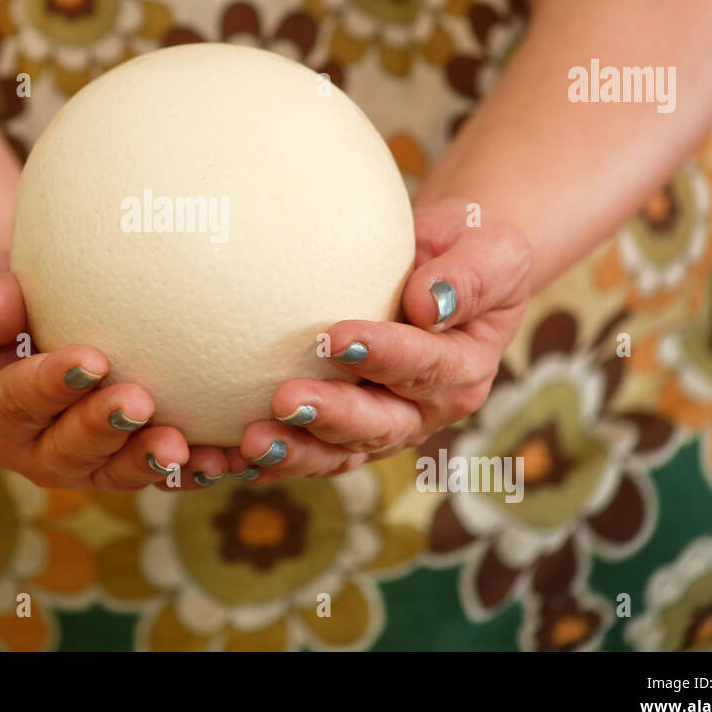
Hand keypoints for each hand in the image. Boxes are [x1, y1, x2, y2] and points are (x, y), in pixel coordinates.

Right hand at [0, 252, 229, 489]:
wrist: (31, 323)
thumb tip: (2, 301)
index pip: (15, 402)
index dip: (49, 385)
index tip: (89, 359)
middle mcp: (33, 452)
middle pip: (68, 449)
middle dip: (103, 428)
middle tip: (138, 401)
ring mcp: (83, 466)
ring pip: (116, 472)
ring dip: (149, 461)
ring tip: (180, 446)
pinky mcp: (127, 465)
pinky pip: (161, 474)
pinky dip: (192, 471)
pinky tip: (225, 458)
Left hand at [228, 199, 531, 482]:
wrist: (443, 275)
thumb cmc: (467, 250)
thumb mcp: (490, 250)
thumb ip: (468, 276)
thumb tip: (429, 302)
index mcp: (463, 369)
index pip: (424, 366)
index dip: (383, 356)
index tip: (337, 338)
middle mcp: (422, 410)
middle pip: (377, 425)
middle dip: (331, 417)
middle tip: (285, 400)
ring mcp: (380, 426)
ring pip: (336, 452)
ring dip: (292, 451)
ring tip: (249, 442)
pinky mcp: (340, 433)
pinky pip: (302, 451)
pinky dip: (263, 462)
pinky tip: (221, 459)